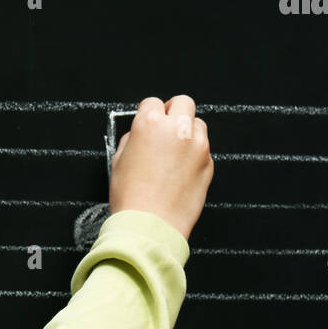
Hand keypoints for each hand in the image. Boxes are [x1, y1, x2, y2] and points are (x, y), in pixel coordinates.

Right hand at [108, 95, 212, 240]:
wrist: (150, 226)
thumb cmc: (132, 198)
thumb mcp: (119, 161)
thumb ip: (133, 140)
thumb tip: (140, 134)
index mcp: (149, 124)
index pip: (152, 102)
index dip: (148, 112)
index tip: (148, 121)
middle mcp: (177, 130)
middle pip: (183, 102)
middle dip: (173, 111)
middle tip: (166, 126)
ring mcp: (197, 146)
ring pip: (198, 124)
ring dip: (187, 131)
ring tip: (175, 151)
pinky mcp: (209, 163)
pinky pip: (203, 149)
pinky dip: (194, 154)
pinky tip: (181, 171)